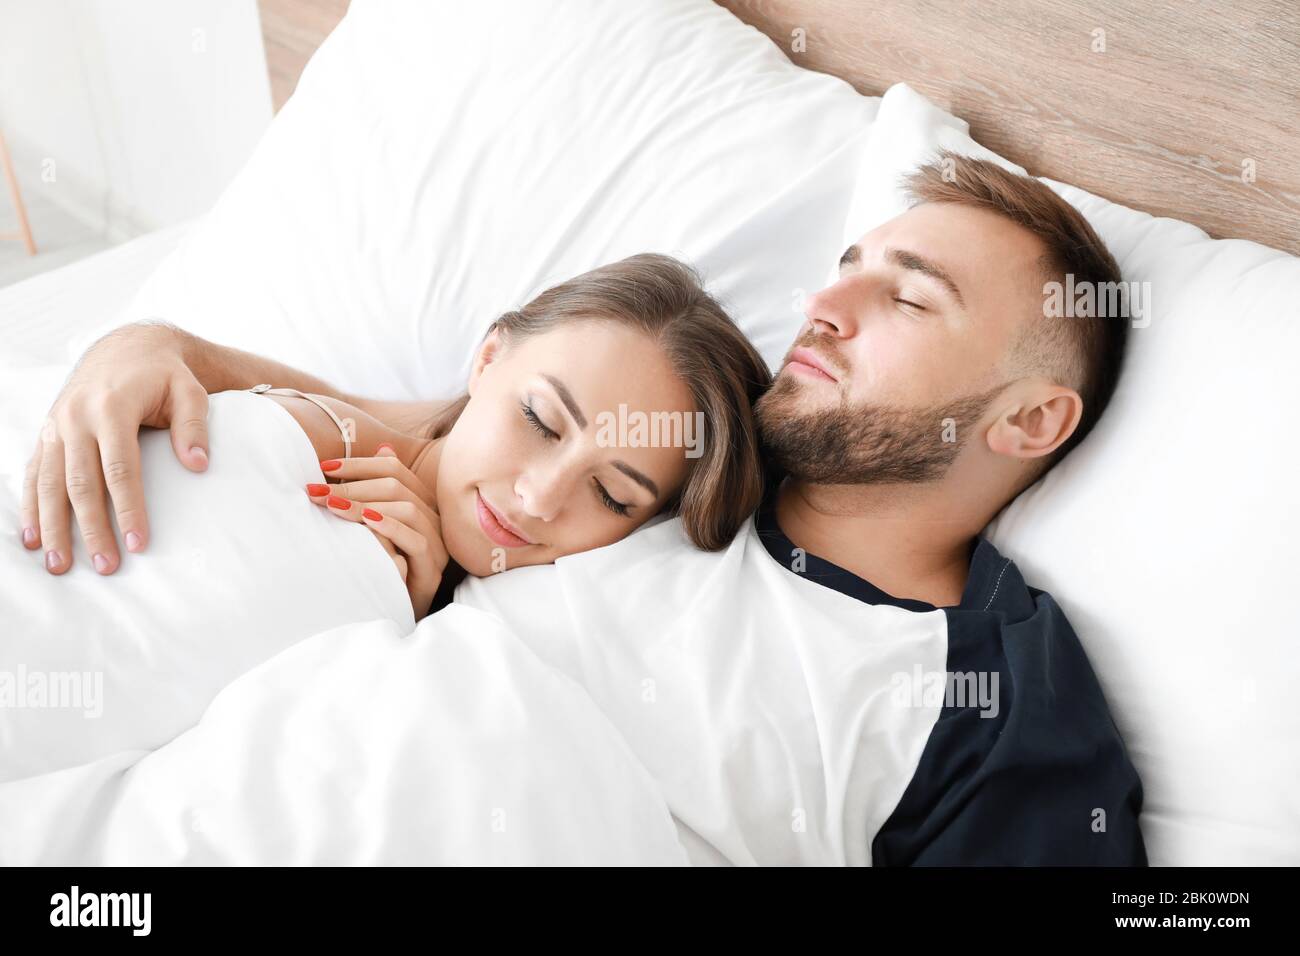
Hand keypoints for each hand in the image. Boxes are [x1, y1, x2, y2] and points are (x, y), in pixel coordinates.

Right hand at [20, 323, 210, 574]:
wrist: (127, 348)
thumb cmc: (165, 375)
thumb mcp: (189, 391)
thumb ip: (194, 426)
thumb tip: (198, 466)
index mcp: (111, 408)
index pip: (120, 468)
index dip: (128, 508)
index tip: (139, 544)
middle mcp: (76, 417)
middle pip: (80, 482)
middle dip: (90, 527)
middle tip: (105, 567)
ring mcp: (56, 425)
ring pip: (48, 483)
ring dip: (53, 526)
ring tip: (59, 565)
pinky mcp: (47, 433)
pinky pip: (32, 473)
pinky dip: (30, 506)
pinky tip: (32, 538)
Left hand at [305, 445, 446, 617]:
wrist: (385, 614)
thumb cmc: (372, 567)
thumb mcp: (364, 527)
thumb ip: (364, 494)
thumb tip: (370, 451)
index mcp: (419, 503)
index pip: (394, 469)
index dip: (359, 465)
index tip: (323, 468)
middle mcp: (432, 520)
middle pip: (397, 486)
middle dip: (352, 485)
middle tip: (317, 492)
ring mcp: (436, 546)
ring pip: (408, 509)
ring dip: (365, 505)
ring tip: (331, 507)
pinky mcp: (432, 571)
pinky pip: (418, 542)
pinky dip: (391, 528)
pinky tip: (365, 523)